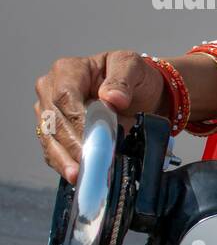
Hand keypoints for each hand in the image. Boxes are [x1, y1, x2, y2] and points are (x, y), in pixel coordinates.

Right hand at [33, 50, 165, 183]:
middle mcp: (51, 90)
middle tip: (91, 161)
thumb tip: (112, 98)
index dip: (77, 119)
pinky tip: (78, 177)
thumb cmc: (133, 77)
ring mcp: (49, 113)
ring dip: (66, 159)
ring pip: (50, 139)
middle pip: (55, 121)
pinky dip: (66, 165)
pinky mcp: (53, 133)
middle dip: (73, 144)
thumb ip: (122, 80)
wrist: (139, 92)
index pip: (65, 96)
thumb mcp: (133, 68)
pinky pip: (54, 152)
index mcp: (68, 70)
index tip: (94, 137)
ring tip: (80, 175)